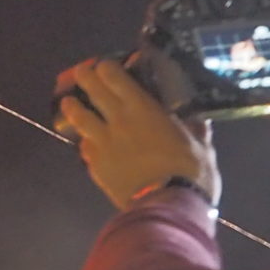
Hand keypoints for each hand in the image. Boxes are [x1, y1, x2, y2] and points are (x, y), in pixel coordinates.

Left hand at [57, 59, 220, 209]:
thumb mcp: (201, 147)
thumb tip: (199, 119)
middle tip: (82, 73)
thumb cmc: (189, 172)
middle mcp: (117, 120)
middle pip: (93, 91)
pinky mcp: (95, 165)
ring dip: (73, 107)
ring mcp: (102, 142)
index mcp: (143, 109)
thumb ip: (196, 130)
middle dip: (85, 78)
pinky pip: (85, 148)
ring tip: (68, 102)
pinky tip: (86, 143)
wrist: (166, 204)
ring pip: (79, 117)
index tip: (104, 65)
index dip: (106, 68)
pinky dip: (85, 143)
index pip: (115, 78)